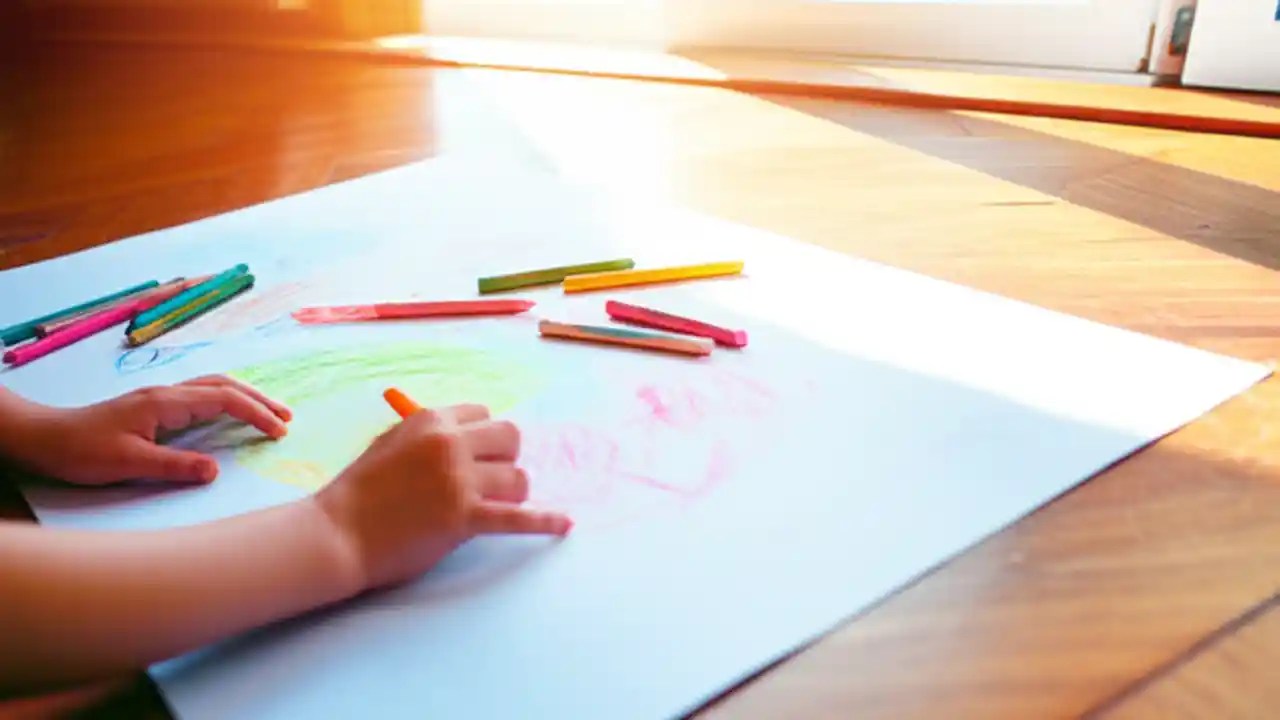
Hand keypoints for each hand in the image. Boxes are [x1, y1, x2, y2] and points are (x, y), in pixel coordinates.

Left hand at [8, 375, 291, 485]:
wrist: (44, 438)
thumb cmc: (81, 451)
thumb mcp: (128, 463)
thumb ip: (175, 466)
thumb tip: (216, 470)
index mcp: (165, 402)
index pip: (224, 399)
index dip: (256, 413)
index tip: (279, 432)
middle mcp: (166, 393)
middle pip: (225, 385)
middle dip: (260, 399)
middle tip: (288, 418)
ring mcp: (159, 398)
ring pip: (213, 386)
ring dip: (245, 397)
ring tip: (269, 413)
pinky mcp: (153, 407)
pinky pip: (201, 396)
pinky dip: (226, 401)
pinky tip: (230, 413)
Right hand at [314, 404, 571, 590]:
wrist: (337, 533)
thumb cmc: (358, 492)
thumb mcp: (390, 444)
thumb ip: (428, 436)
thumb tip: (465, 438)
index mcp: (431, 420)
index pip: (484, 415)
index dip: (483, 439)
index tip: (476, 457)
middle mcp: (450, 443)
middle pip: (510, 438)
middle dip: (505, 459)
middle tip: (487, 481)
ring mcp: (458, 480)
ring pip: (518, 477)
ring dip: (511, 493)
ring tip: (491, 507)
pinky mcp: (464, 517)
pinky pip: (518, 517)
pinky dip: (544, 522)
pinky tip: (564, 525)